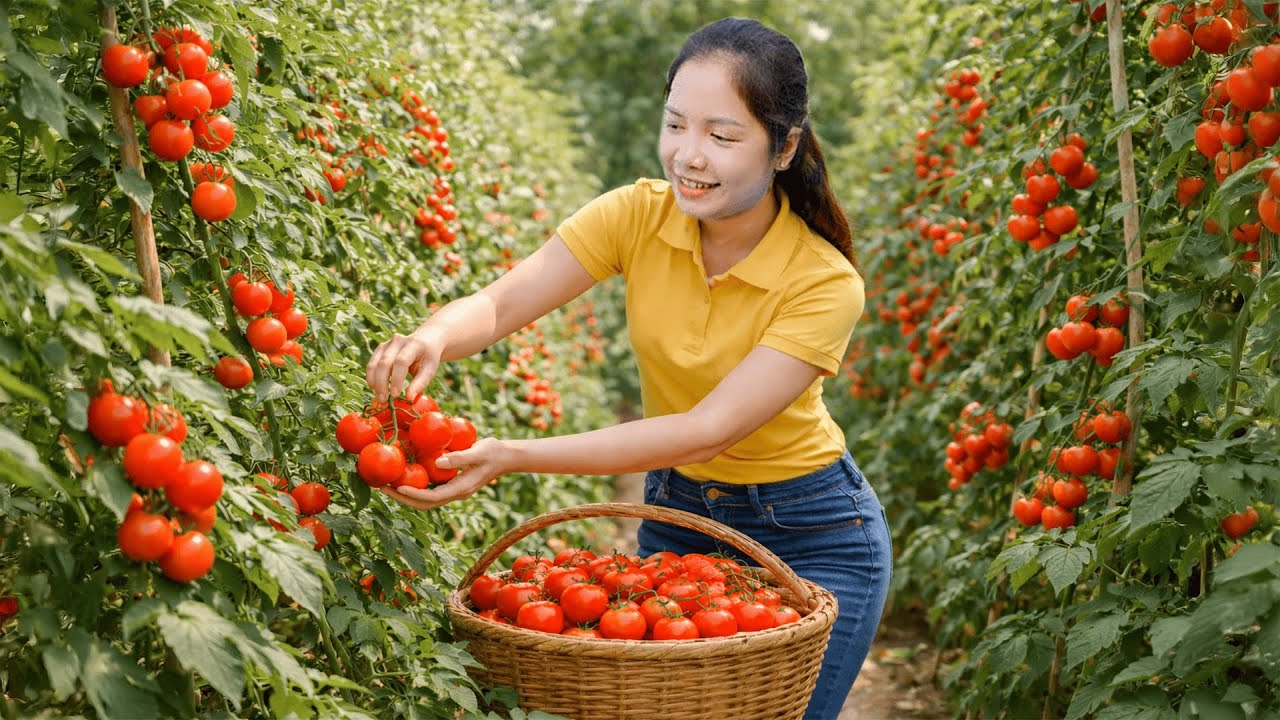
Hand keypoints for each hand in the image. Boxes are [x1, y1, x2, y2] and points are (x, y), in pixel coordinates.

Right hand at [366, 328, 443, 402]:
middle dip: (382, 383)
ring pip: (374, 364)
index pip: (401, 361)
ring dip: (374, 382)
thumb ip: (420, 383)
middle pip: (384, 363)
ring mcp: (387, 344)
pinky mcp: (380, 349)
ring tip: (379, 396)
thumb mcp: (430, 369)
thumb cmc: (428, 358)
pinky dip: (371, 378)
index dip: (396, 379)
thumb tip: (409, 398)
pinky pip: (371, 364)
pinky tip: (375, 389)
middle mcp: (398, 341)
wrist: (425, 340)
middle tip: (383, 400)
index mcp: (414, 344)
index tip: (395, 395)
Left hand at [379, 437, 512, 509]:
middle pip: (424, 503)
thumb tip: (437, 462)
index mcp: (461, 488)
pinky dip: (416, 486)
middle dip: (402, 498)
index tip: (396, 486)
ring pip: (426, 499)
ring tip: (388, 484)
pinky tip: (405, 476)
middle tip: (382, 487)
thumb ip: (459, 458)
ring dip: (406, 494)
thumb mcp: (478, 451)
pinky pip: (430, 490)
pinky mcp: (452, 484)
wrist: (507, 456)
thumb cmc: (494, 451)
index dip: (413, 494)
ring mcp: (454, 490)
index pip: (432, 497)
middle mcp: (455, 493)